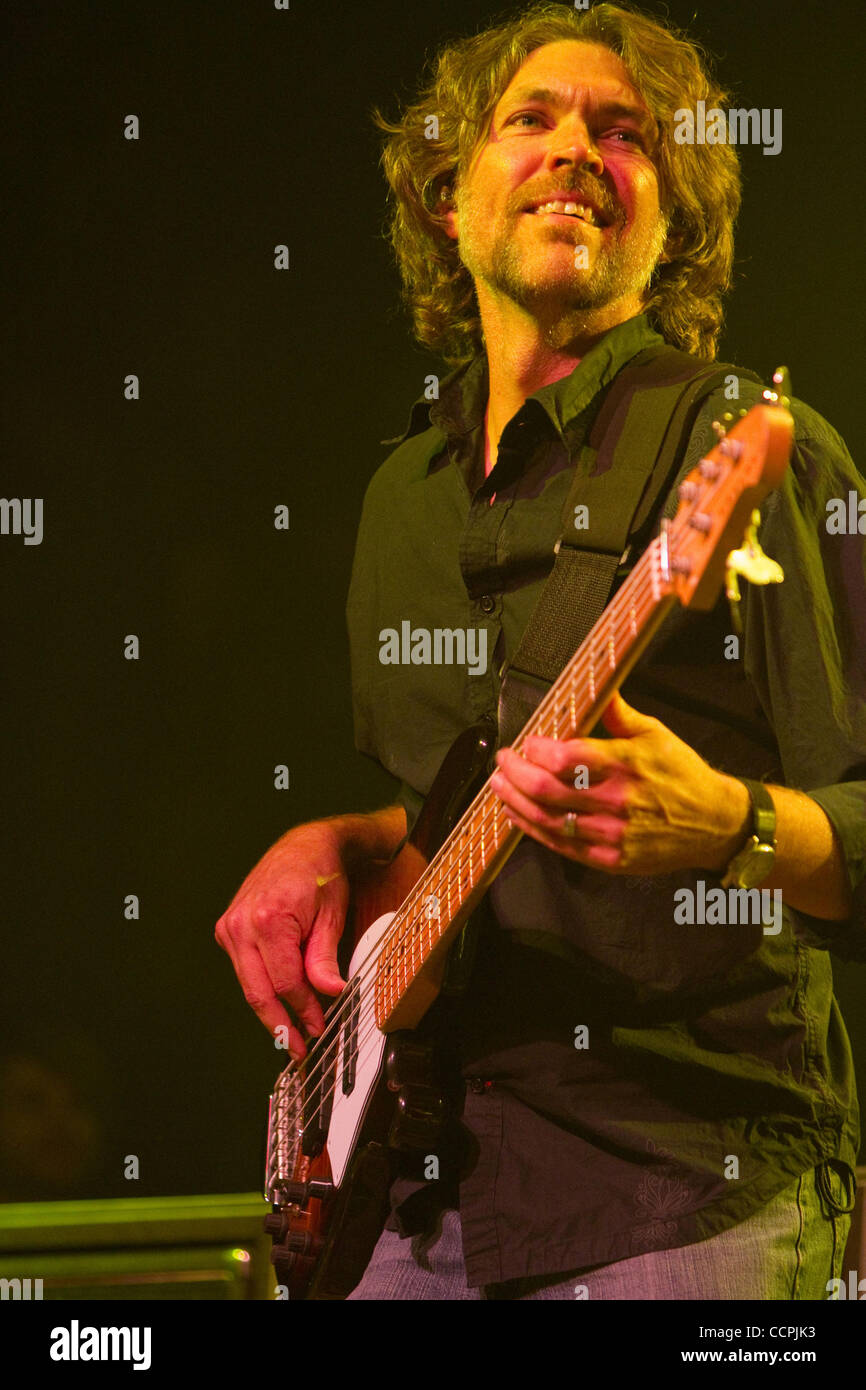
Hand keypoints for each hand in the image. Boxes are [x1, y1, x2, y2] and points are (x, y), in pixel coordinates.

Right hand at [215, 824, 349, 1059]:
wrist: (307, 845)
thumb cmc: (323, 874)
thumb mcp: (332, 917)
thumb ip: (324, 958)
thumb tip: (329, 993)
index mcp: (269, 919)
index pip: (285, 982)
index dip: (304, 1010)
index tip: (319, 1028)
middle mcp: (242, 924)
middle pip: (258, 990)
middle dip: (280, 1024)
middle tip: (298, 1048)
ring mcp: (231, 926)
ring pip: (248, 984)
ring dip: (270, 1010)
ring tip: (290, 1033)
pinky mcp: (228, 928)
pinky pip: (245, 969)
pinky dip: (262, 987)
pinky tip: (279, 1002)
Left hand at [488, 691, 749, 876]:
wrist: (715, 824)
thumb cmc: (683, 774)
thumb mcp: (656, 734)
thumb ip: (618, 713)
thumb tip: (596, 684)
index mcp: (627, 765)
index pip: (567, 759)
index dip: (536, 751)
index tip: (526, 742)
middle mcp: (617, 801)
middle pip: (548, 790)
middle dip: (515, 773)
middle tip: (502, 760)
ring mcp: (612, 835)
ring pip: (548, 820)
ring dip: (515, 801)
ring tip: (497, 785)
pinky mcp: (610, 860)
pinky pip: (561, 846)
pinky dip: (532, 829)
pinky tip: (516, 814)